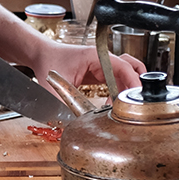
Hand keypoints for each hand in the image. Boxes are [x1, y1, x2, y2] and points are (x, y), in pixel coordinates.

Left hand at [27, 41, 146, 98]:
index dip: (133, 82)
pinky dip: (118, 93)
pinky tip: (111, 105)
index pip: (123, 66)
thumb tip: (72, 123)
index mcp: (95, 57)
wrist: (42, 56)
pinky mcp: (101, 73)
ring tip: (119, 107)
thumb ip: (65, 105)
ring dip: (125, 92)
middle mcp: (102, 59)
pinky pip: (117, 82)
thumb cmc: (48, 62)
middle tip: (130, 104)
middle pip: (130, 70)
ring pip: (125, 77)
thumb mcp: (55, 85)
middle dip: (133, 87)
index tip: (136, 97)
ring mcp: (103, 66)